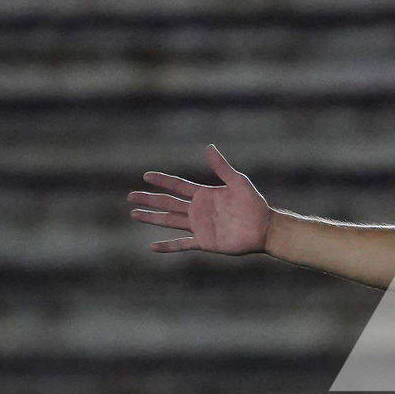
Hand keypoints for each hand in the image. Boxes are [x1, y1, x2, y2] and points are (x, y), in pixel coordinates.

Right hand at [128, 144, 270, 253]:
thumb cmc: (254, 204)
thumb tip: (209, 147)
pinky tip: (152, 247)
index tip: (145, 176)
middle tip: (130, 196)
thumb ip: (221, 167)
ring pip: (170, 221)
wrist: (264, 228)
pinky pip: (182, 244)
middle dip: (149, 199)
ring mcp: (200, 226)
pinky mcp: (204, 242)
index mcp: (204, 195)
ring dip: (152, 218)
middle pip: (168, 203)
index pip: (177, 186)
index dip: (162, 180)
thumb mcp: (237, 181)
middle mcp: (198, 210)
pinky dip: (168, 246)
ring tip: (134, 214)